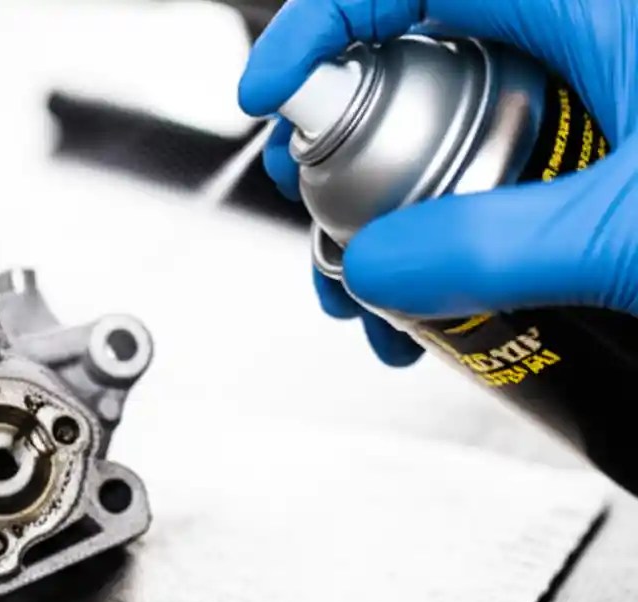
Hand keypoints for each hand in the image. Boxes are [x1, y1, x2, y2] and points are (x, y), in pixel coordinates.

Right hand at [238, 0, 637, 365]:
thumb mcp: (626, 234)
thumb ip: (495, 251)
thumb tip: (371, 268)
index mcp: (583, 10)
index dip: (317, 24)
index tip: (267, 93)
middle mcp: (575, 40)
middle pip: (408, 65)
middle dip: (335, 145)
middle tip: (304, 204)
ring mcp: (588, 98)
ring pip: (443, 130)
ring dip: (383, 211)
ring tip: (364, 296)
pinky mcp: (599, 154)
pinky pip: (493, 176)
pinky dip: (445, 235)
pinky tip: (432, 304)